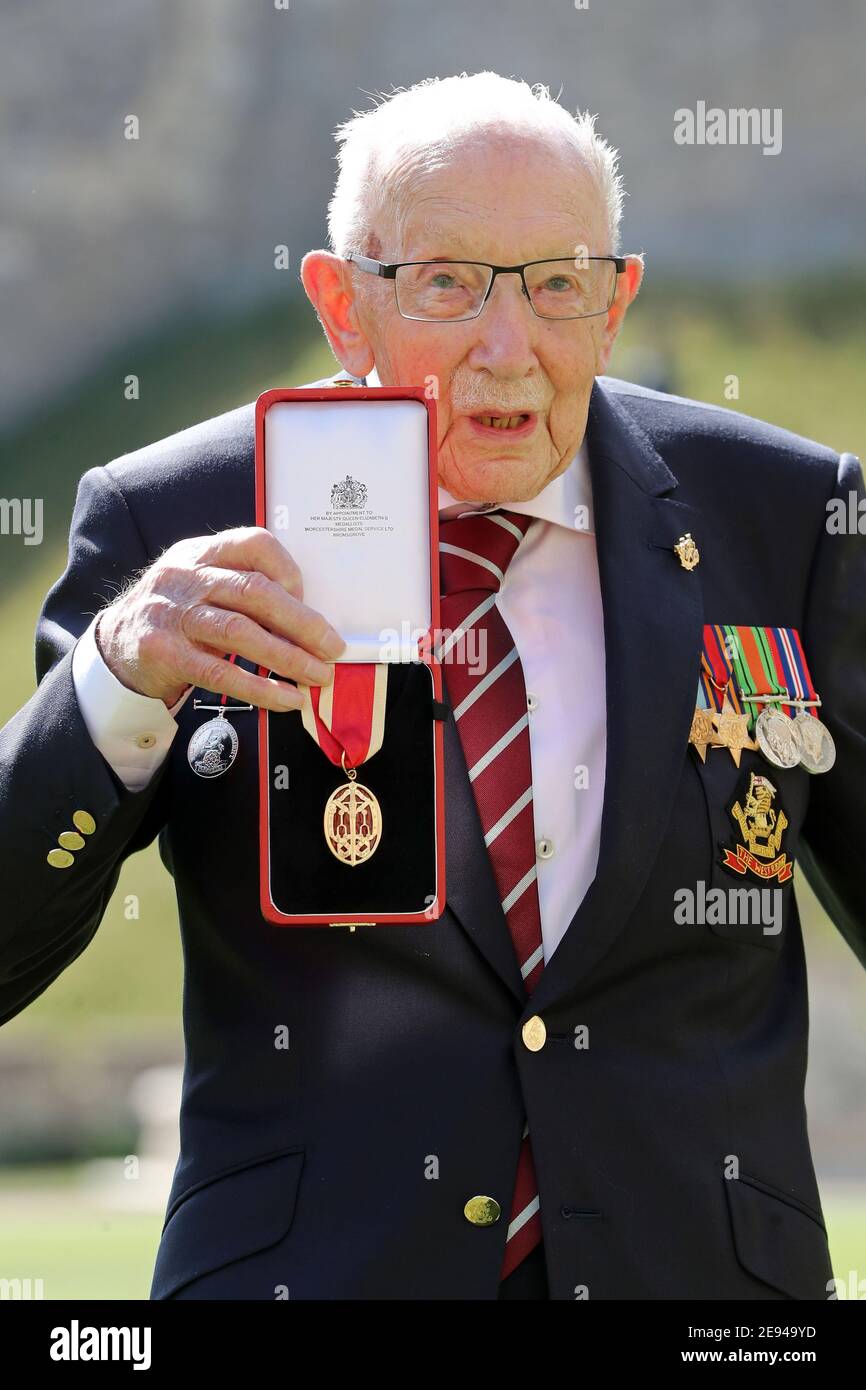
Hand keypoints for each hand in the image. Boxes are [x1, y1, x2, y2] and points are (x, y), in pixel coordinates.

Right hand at [95, 527, 345, 710]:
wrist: (114, 646)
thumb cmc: (177, 615)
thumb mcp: (202, 585)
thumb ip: (244, 589)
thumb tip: (310, 620)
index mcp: (202, 553)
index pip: (254, 544)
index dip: (289, 570)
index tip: (309, 598)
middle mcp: (187, 577)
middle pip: (255, 592)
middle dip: (303, 623)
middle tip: (333, 648)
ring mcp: (173, 614)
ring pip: (240, 632)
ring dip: (288, 658)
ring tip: (318, 676)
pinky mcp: (164, 652)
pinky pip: (221, 671)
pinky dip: (260, 687)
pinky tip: (287, 698)